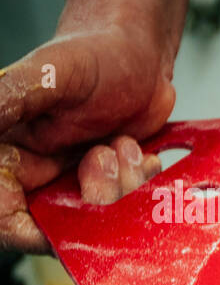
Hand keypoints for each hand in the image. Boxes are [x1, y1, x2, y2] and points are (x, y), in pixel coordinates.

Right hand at [0, 23, 173, 252]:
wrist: (138, 52)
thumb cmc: (92, 52)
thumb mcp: (51, 73)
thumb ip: (10, 99)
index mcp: (7, 153)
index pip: (5, 219)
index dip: (31, 232)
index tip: (65, 225)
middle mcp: (36, 173)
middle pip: (58, 224)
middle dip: (92, 201)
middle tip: (105, 156)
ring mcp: (76, 181)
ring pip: (99, 217)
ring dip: (121, 187)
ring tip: (123, 143)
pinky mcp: (111, 183)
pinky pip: (128, 207)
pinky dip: (140, 186)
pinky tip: (141, 154)